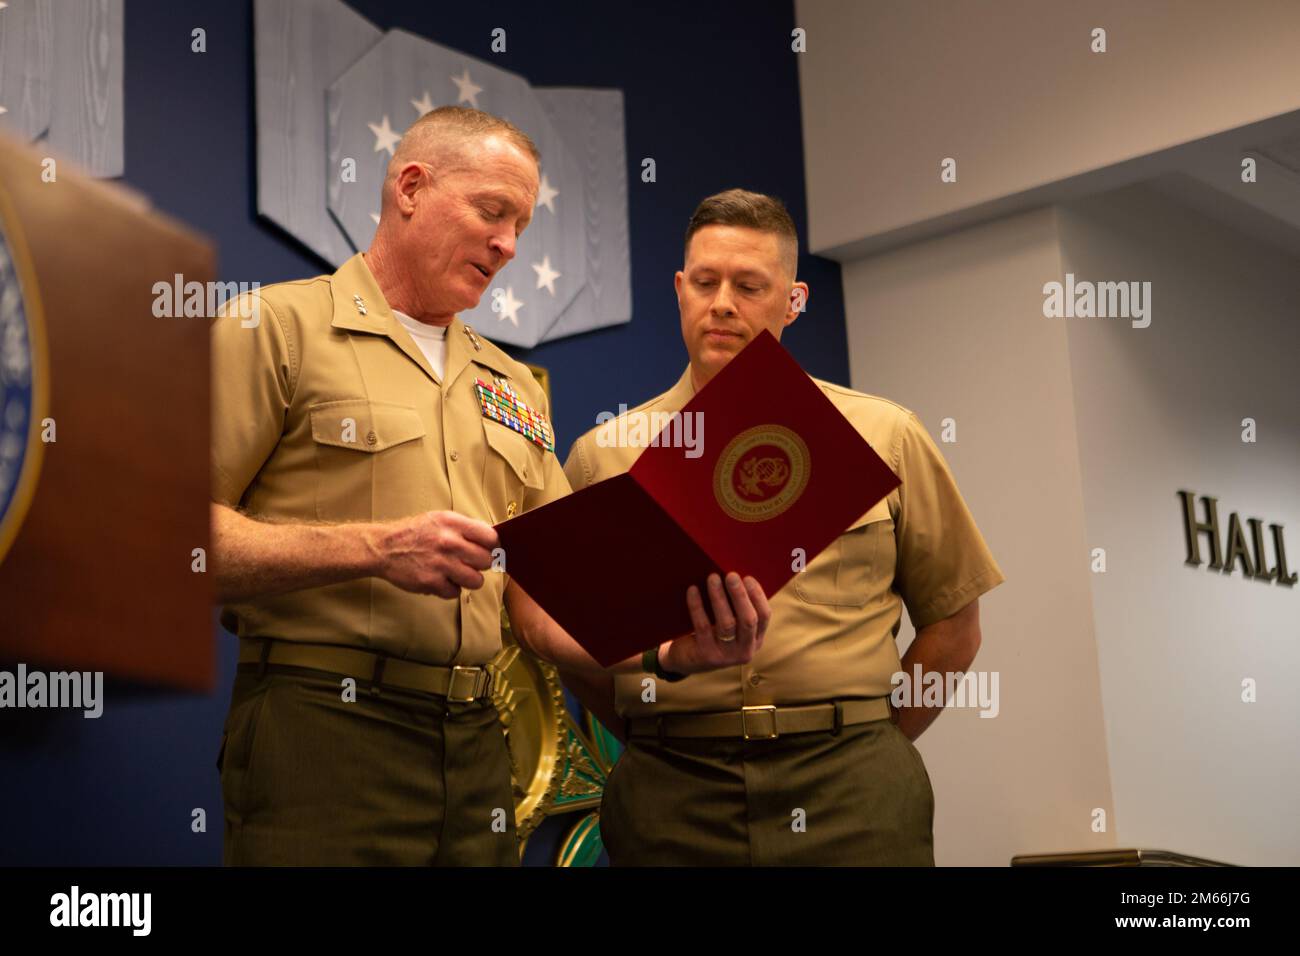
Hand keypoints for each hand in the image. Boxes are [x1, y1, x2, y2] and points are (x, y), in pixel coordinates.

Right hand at [375, 510, 497, 597]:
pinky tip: (441, 580)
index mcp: (452, 523)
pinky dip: (450, 589)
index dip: (492, 546)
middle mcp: (448, 542)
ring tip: (457, 573)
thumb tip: (493, 540)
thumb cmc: (416, 533)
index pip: (490, 537)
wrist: (384, 548)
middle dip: (481, 564)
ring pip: (476, 581)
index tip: (488, 549)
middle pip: (487, 561)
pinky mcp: (431, 582)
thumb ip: (465, 528)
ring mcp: (440, 563)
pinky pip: (455, 593)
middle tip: (469, 563)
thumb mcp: (440, 519)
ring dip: (469, 579)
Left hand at [660, 572, 769, 674]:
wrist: (686, 660)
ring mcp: (726, 656)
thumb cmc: (712, 634)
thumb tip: (736, 575)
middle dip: (740, 595)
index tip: (747, 577)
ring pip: (727, 623)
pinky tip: (693, 590)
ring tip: (712, 578)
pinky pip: (703, 627)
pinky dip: (697, 606)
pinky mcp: (706, 655)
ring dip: (720, 597)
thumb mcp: (731, 625)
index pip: (764, 616)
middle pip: (748, 620)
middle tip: (731, 575)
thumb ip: (737, 607)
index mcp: (755, 640)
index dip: (757, 595)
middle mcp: (745, 650)